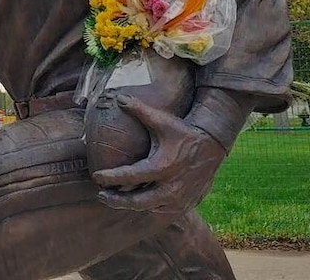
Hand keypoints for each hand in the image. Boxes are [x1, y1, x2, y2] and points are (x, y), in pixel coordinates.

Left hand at [91, 94, 226, 214]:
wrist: (213, 146)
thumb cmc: (183, 132)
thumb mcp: (163, 120)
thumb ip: (140, 110)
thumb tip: (118, 97)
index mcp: (162, 166)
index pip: (130, 176)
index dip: (111, 177)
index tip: (96, 176)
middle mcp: (171, 187)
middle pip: (136, 201)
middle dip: (115, 200)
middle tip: (101, 194)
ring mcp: (179, 199)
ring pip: (147, 209)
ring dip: (128, 205)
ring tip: (113, 199)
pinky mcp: (184, 205)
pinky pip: (160, 211)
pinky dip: (146, 208)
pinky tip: (134, 202)